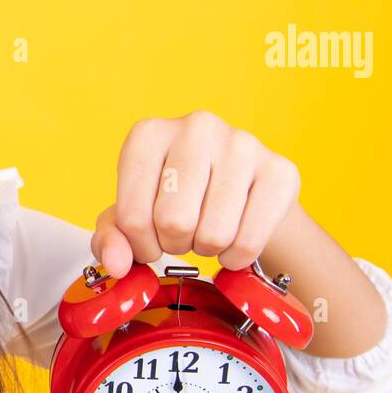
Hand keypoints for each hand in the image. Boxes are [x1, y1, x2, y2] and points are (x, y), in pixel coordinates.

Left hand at [90, 110, 301, 278]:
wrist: (237, 188)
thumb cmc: (175, 197)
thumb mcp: (132, 213)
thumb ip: (111, 238)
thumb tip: (117, 263)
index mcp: (148, 135)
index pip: (132, 217)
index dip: (140, 245)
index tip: (150, 240)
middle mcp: (195, 128)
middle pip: (173, 222)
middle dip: (174, 244)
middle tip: (182, 233)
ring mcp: (241, 145)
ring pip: (213, 234)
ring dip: (206, 249)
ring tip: (206, 229)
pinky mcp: (280, 170)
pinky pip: (250, 241)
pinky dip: (238, 256)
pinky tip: (234, 238)